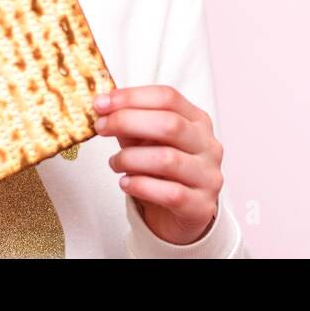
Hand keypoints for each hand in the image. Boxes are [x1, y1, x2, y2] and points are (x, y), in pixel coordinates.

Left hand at [93, 85, 224, 244]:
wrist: (180, 214)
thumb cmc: (161, 171)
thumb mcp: (147, 140)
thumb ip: (130, 123)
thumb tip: (103, 107)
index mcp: (197, 121)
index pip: (168, 97)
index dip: (132, 97)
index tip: (101, 103)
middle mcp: (208, 145)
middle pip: (170, 124)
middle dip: (128, 122)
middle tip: (101, 128)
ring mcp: (208, 176)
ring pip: (168, 160)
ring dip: (131, 158)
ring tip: (114, 163)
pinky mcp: (201, 206)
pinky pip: (170, 193)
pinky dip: (141, 186)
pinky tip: (125, 183)